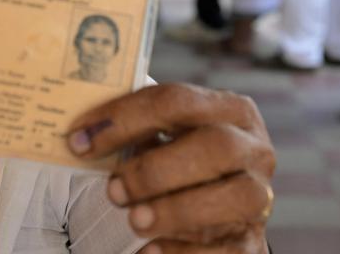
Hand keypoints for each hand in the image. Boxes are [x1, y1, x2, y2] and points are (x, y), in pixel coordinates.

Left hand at [68, 84, 274, 252]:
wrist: (220, 211)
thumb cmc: (182, 162)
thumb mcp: (167, 137)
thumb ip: (137, 129)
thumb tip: (81, 135)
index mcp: (229, 109)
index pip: (177, 101)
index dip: (124, 119)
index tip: (79, 142)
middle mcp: (254, 148)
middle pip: (216, 146)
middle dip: (157, 169)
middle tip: (114, 190)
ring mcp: (260, 195)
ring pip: (234, 197)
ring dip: (176, 209)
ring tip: (134, 221)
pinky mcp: (252, 241)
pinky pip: (228, 249)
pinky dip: (185, 252)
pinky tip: (150, 251)